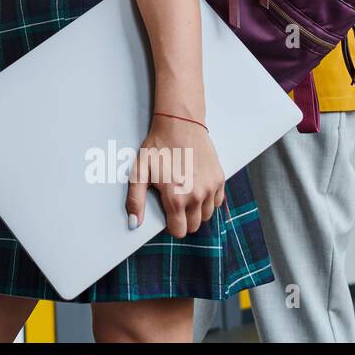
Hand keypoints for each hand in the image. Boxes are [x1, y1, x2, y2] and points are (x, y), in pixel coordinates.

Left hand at [125, 114, 224, 237]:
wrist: (180, 123)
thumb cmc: (158, 146)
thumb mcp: (139, 171)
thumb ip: (136, 200)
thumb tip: (134, 224)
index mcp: (176, 198)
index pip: (179, 231)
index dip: (171, 226)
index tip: (167, 215)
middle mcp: (197, 196)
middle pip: (194, 226)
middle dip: (183, 220)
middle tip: (174, 204)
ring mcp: (211, 188)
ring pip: (207, 215)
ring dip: (196, 211)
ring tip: (184, 195)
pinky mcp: (220, 179)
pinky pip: (217, 202)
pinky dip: (209, 201)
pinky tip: (197, 188)